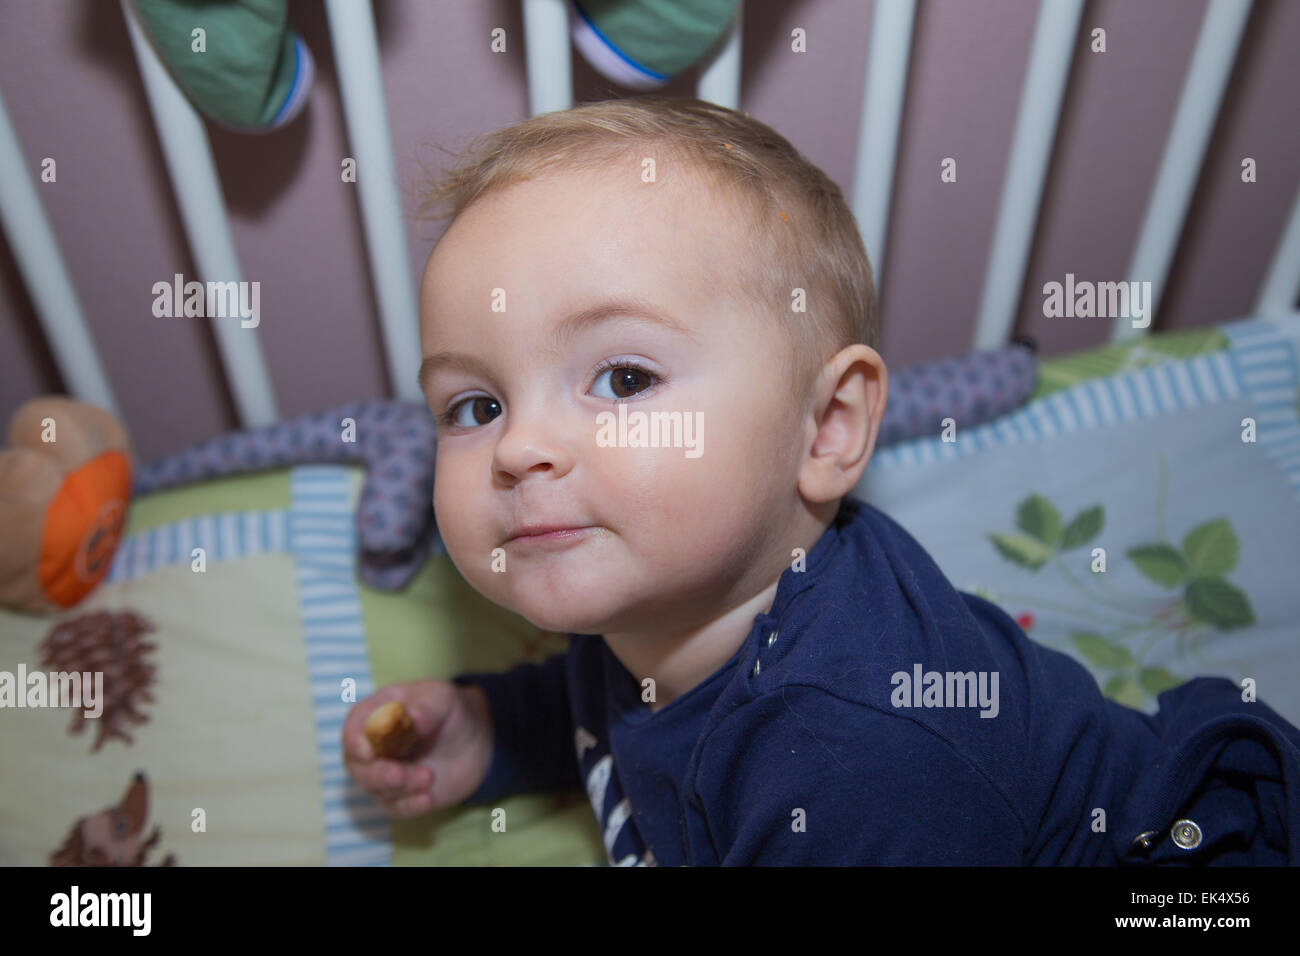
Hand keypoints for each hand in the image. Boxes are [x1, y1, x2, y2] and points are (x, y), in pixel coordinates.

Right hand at [342, 680, 493, 817]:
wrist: (474, 739)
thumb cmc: (449, 711)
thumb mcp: (443, 700)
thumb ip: (427, 708)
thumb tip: (413, 717)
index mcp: (375, 714)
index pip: (353, 729)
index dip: (355, 742)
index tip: (368, 752)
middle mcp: (373, 747)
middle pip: (357, 766)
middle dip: (378, 773)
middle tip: (400, 775)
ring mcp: (385, 773)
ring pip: (377, 789)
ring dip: (401, 787)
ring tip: (429, 777)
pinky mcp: (401, 795)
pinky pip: (397, 807)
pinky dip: (410, 805)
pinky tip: (428, 800)